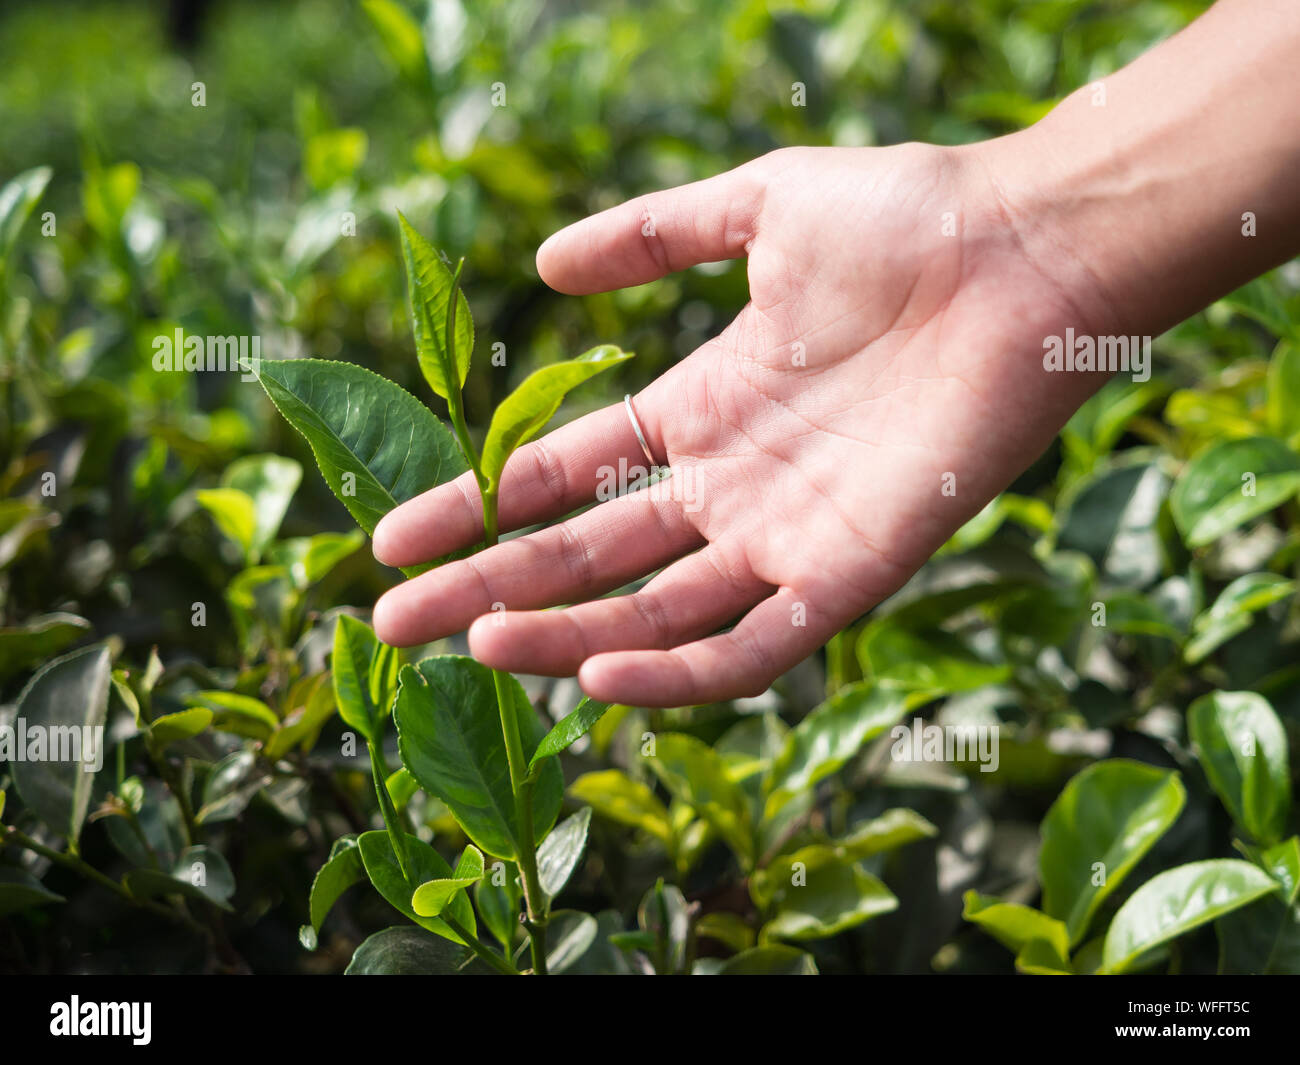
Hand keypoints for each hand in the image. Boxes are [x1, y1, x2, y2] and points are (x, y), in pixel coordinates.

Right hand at [371, 138, 1110, 705]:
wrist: (1025, 250)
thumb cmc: (905, 220)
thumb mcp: (756, 207)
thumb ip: (652, 236)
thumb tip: (542, 270)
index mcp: (701, 409)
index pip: (566, 476)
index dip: (480, 506)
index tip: (393, 534)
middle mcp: (731, 486)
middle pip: (587, 555)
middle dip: (487, 586)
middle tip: (388, 621)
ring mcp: (786, 535)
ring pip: (654, 611)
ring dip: (561, 634)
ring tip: (472, 645)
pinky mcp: (851, 574)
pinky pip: (756, 646)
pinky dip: (680, 671)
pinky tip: (598, 672)